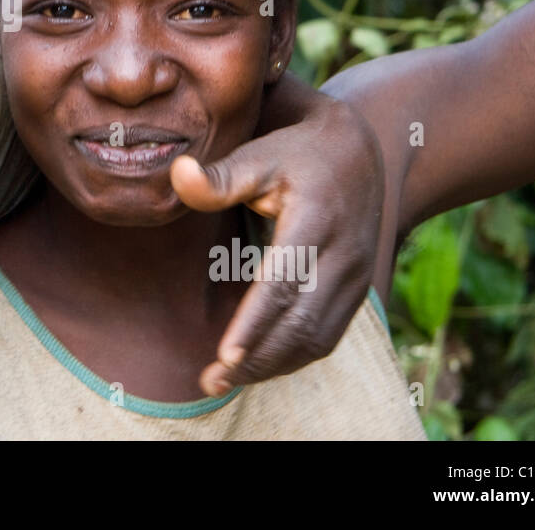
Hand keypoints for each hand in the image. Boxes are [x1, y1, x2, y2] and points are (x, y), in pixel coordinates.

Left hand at [170, 82, 384, 395]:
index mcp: (317, 221)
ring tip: (224, 381)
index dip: (255, 323)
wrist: (358, 152)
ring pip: (317, 338)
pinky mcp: (357, 290)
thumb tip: (177, 175)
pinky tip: (257, 365)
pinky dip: (292, 358)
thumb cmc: (296, 153)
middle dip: (257, 358)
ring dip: (272, 365)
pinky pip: (328, 336)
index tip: (225, 355)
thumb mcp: (258, 154)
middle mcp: (344, 256)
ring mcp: (356, 277)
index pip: (284, 283)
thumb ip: (219, 175)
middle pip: (301, 322)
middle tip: (210, 381)